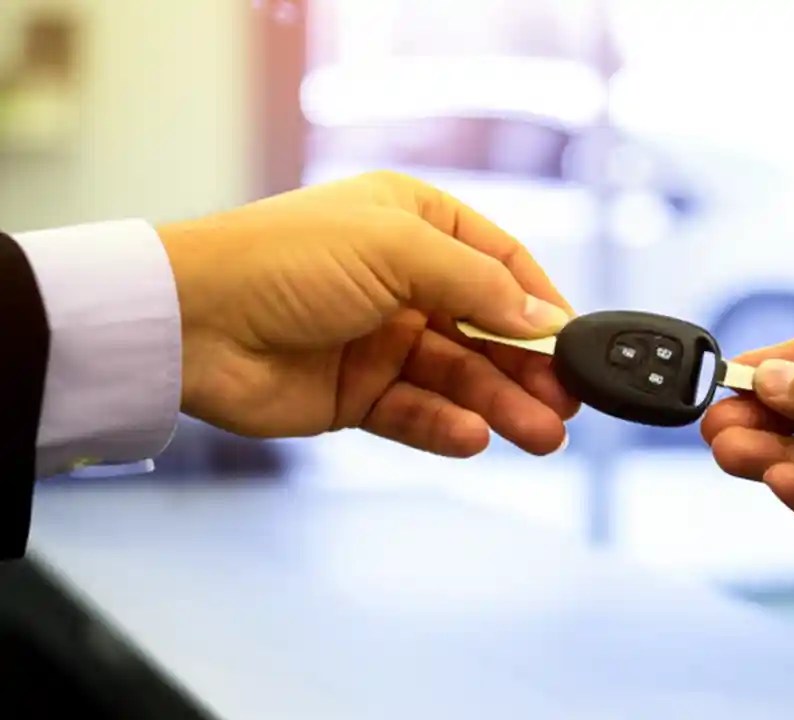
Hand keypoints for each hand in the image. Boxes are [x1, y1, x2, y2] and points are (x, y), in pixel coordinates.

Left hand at [158, 171, 578, 456]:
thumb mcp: (396, 249)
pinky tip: (474, 437)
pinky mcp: (356, 393)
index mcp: (414, 224)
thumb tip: (544, 319)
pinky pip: (416, 412)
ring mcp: (380, 339)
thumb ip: (478, 284)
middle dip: (530, 368)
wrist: (188, 323)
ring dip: (502, 405)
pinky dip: (447, 427)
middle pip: (487, 329)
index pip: (499, 262)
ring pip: (459, 377)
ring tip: (542, 434)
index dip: (539, 302)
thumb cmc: (282, 260)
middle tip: (569, 404)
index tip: (575, 341)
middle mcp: (402, 281)